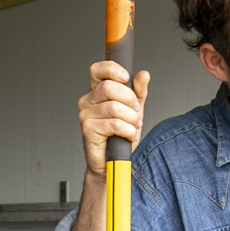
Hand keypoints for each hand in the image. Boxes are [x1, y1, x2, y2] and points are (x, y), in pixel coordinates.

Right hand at [78, 61, 149, 177]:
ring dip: (131, 118)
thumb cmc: (120, 135)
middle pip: (109, 87)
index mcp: (96, 92)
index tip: (126, 77)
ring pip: (114, 107)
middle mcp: (87, 101)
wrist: (112, 161)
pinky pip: (114, 124)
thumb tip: (143, 74)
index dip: (112, 69)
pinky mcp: (88, 129)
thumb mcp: (134, 109)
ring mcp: (85, 115)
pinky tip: (129, 135)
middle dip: (129, 99)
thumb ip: (138, 91)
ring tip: (134, 126)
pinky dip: (128, 130)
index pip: (97, 70)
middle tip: (136, 111)